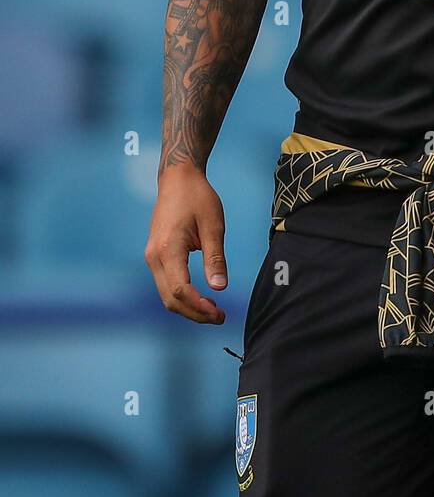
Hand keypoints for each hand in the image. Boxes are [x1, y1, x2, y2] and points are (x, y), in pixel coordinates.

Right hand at [145, 165, 227, 322]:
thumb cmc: (197, 198)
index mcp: (168, 249)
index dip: (200, 308)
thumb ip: (215, 258)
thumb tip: (220, 288)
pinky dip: (182, 296)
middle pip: (170, 299)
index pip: (181, 290)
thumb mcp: (213, 225)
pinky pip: (166, 284)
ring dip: (188, 307)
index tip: (220, 314)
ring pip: (166, 295)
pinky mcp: (155, 255)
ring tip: (213, 310)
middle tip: (220, 317)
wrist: (177, 179)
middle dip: (194, 313)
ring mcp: (151, 257)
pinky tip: (201, 297)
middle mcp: (154, 256)